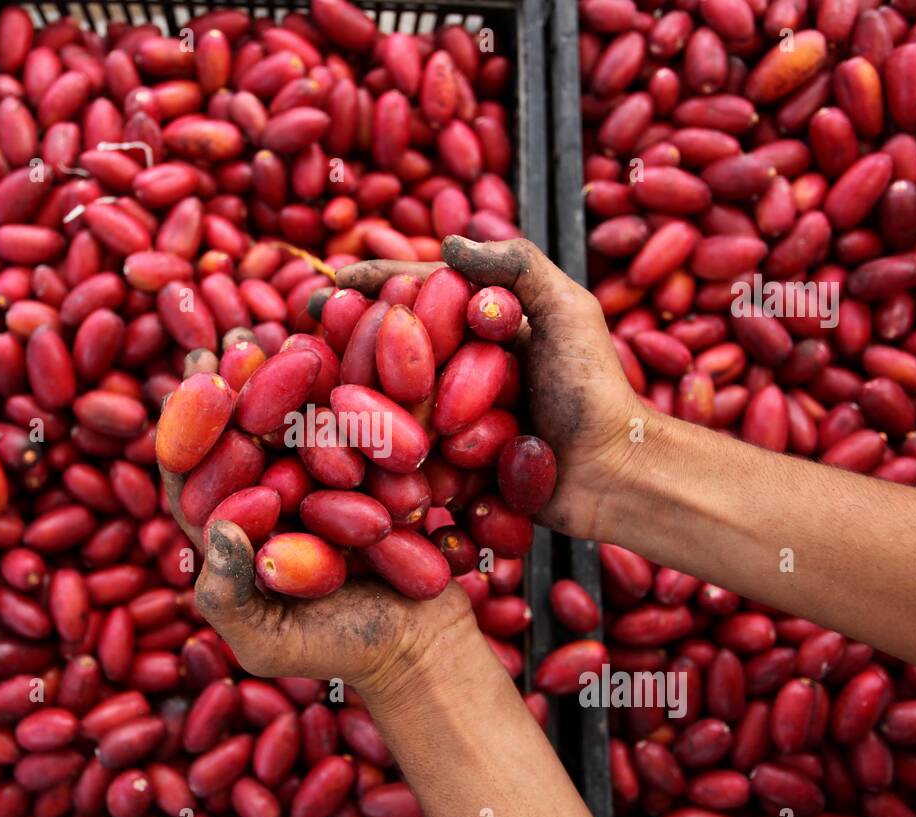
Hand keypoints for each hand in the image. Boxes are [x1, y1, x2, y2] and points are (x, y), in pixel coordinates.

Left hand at [159, 350, 481, 703]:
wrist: (421, 644)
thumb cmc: (337, 651)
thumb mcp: (268, 641)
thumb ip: (228, 595)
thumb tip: (215, 530)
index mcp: (220, 530)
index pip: (190, 471)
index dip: (189, 424)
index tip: (203, 378)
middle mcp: (258, 494)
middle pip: (237, 431)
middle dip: (236, 381)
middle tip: (239, 336)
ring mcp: (307, 477)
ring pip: (290, 417)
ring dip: (287, 371)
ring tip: (289, 327)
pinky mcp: (355, 466)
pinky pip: (344, 422)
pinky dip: (344, 384)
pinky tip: (346, 342)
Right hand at [328, 236, 643, 540]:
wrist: (612, 472)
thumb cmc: (593, 387)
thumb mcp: (568, 309)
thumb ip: (518, 267)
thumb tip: (447, 246)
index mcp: (480, 326)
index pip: (417, 295)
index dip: (372, 285)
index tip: (332, 283)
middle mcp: (457, 369)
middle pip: (390, 345)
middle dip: (345, 332)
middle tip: (304, 327)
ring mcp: (448, 417)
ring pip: (385, 397)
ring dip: (344, 387)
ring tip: (306, 380)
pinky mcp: (444, 464)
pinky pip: (399, 450)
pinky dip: (366, 442)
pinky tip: (326, 435)